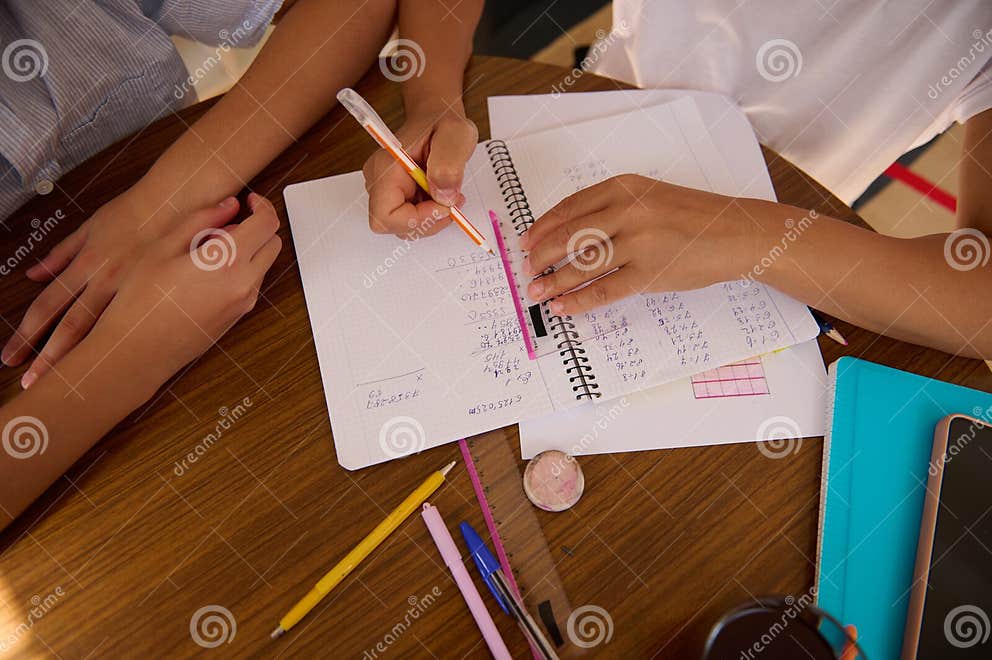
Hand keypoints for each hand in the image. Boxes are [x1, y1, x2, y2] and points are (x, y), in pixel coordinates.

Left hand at [1, 189, 181, 385]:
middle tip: (31, 383)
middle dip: (48, 356)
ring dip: (82, 358)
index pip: (48, 305)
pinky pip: (138, 324)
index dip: (28, 333)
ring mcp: (133, 291)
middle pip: (70, 326)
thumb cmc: (136, 213)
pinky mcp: (160, 295)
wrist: (179, 203)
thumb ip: (61, 253)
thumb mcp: (91, 227)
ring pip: (102, 331)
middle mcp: (104, 281)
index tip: (12, 357)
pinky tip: (119, 367)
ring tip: (69, 386)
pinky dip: (124, 346)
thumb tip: (33, 274)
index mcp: (85, 264)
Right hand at [90, 193, 280, 381]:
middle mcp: (244, 284)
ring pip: (263, 264)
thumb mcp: (162, 248)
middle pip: (272, 243)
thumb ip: (200, 220)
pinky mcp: (238, 317)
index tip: (248, 200)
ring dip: (247, 250)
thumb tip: (229, 205)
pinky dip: (240, 270)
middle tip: (223, 223)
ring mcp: (244, 304)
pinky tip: (205, 272)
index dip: (262, 206)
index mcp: (228, 261)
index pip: (267, 223)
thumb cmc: (140, 301)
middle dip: (257, 227)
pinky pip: (251, 284)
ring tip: (204, 250)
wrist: (137, 353)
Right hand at [361, 106, 477, 237]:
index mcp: (386, 168)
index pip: (385, 216)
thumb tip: (443, 197)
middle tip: (452, 201)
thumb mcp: (456, 135)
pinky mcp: (397, 195)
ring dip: (432, 218)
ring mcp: (386, 190)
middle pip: (394, 225)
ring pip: (405, 226)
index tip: (442, 206)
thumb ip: (449, 165)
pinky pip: (412, 218)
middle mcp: (379, 181)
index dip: (415, 220)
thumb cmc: (443, 122)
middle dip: (427, 221)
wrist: (437, 116)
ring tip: (449, 193)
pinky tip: (441, 194)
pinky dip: (431, 214)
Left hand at [519, 175, 748, 314]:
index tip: (525, 241)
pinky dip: (577, 300)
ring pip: (581, 265)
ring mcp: (638, 243)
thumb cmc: (694, 216)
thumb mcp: (650, 197)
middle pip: (569, 236)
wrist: (735, 233)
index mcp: (624, 188)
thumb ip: (614, 207)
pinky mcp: (649, 273)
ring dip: (553, 281)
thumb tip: (571, 234)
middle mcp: (627, 211)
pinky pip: (603, 289)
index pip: (570, 208)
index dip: (542, 227)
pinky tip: (562, 306)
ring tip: (536, 292)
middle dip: (541, 256)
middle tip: (526, 270)